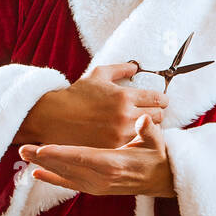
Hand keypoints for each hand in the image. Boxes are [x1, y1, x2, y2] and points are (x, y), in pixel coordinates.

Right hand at [15, 62, 168, 148]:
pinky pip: (135, 144)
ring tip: (140, 125)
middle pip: (158, 116)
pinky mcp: (114, 148)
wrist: (54, 118)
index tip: (160, 101)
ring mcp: (120, 134)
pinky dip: (136, 140)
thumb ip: (119, 68)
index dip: (162, 99)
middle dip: (156, 113)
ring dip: (147, 128)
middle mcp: (125, 115)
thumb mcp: (97, 75)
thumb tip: (135, 67)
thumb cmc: (75, 95)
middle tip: (149, 112)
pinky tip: (129, 136)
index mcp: (124, 96)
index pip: (158, 99)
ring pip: (149, 132)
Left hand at [18, 114, 175, 196]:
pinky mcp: (95, 189)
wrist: (161, 181)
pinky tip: (37, 173)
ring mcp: (97, 186)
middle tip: (23, 149)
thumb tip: (145, 120)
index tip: (43, 149)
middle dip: (44, 158)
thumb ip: (149, 131)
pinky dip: (53, 179)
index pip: (83, 158)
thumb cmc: (157, 157)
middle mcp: (102, 178)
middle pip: (68, 167)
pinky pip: (70, 184)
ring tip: (25, 155)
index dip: (62, 154)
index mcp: (115, 164)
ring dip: (44, 166)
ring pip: (65, 176)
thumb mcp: (157, 142)